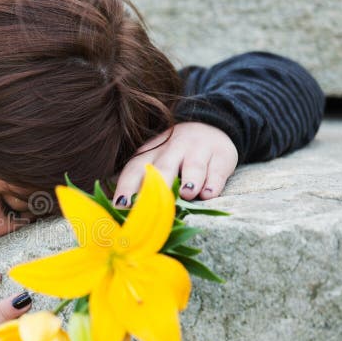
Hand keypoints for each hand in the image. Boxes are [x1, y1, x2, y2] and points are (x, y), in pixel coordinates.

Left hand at [112, 122, 237, 206]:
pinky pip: (217, 170)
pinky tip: (209, 194)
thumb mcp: (156, 163)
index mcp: (151, 153)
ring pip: (193, 165)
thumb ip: (141, 184)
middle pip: (163, 167)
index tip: (120, 205)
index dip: (127, 186)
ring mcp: (198, 150)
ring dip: (190, 180)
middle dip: (157, 185)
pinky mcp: (221, 155)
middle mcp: (173, 149)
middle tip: (153, 205)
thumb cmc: (175, 156)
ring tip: (187, 195)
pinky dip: (213, 183)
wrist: (211, 127)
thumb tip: (121, 212)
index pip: (135, 169)